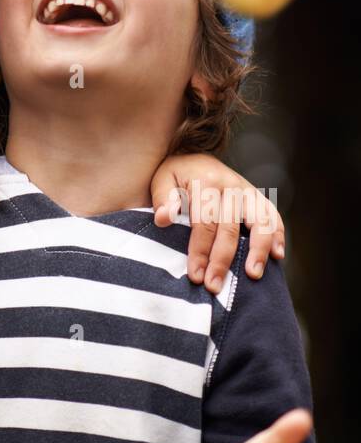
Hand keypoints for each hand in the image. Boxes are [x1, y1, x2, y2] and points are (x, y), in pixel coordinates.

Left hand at [151, 154, 284, 292]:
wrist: (194, 156)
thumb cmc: (176, 175)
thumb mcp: (162, 180)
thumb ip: (163, 199)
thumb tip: (163, 219)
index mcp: (206, 181)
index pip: (204, 223)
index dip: (200, 251)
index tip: (196, 276)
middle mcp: (231, 185)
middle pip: (230, 228)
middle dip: (222, 260)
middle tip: (215, 286)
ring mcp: (248, 191)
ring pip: (260, 221)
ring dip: (258, 250)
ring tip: (253, 275)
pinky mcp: (258, 197)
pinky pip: (273, 216)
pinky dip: (278, 235)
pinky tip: (278, 256)